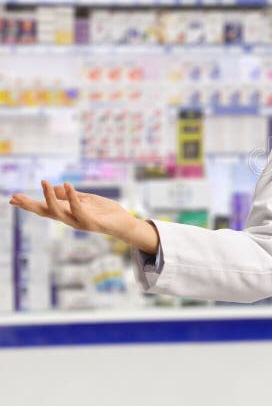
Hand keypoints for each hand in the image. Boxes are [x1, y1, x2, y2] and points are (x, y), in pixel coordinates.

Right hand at [8, 180, 136, 240]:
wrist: (125, 223)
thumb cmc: (106, 212)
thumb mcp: (87, 200)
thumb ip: (71, 196)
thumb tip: (54, 188)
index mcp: (68, 214)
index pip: (44, 209)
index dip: (29, 204)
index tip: (12, 198)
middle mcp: (70, 220)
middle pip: (45, 213)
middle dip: (30, 205)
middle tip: (15, 197)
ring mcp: (79, 222)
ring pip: (59, 212)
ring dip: (49, 197)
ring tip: (43, 182)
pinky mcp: (91, 222)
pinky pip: (78, 208)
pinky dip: (72, 197)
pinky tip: (66, 184)